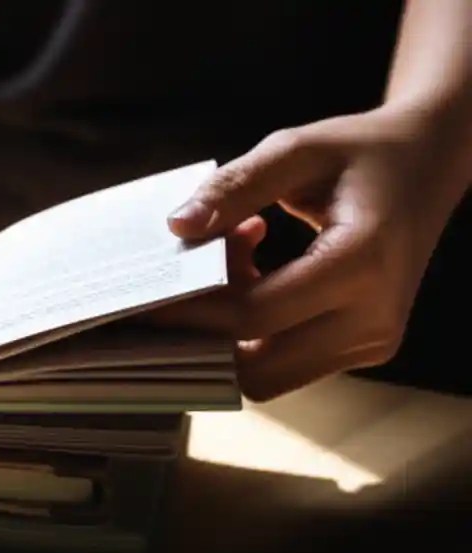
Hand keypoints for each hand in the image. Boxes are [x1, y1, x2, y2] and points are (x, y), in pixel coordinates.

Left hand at [163, 105, 469, 400]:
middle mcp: (374, 317)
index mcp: (363, 263)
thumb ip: (235, 186)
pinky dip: (252, 333)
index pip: (254, 314)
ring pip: (266, 375)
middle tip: (192, 273)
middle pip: (256, 364)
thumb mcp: (296, 149)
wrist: (429, 167)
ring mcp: (373, 341)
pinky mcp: (365, 349)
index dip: (192, 309)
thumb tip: (178, 227)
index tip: (149, 290)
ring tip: (234, 262)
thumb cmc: (361, 152)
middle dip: (207, 331)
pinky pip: (284, 364)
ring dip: (228, 334)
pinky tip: (254, 274)